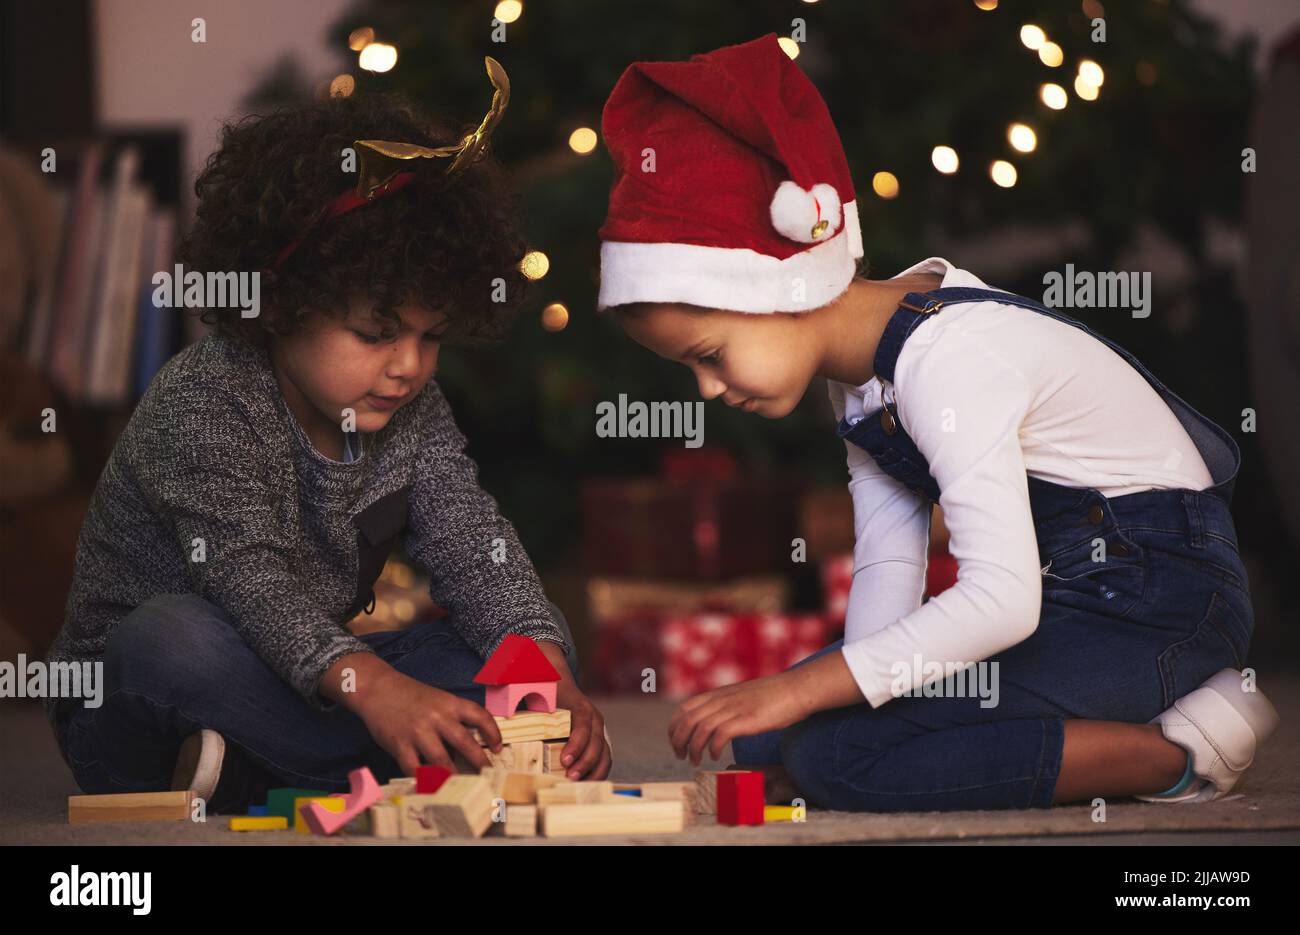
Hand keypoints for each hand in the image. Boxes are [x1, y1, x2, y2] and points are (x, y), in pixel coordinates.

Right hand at [352, 667, 503, 776]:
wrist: (378, 689)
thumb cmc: (411, 695)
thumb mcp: (438, 699)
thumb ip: (452, 718)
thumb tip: (467, 746)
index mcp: (450, 703)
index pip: (480, 716)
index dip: (493, 732)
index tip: (498, 747)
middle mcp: (437, 717)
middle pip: (465, 743)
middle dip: (480, 762)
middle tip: (487, 775)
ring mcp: (418, 732)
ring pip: (442, 761)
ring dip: (454, 776)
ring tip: (463, 787)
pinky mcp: (400, 745)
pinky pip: (415, 768)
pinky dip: (424, 780)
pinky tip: (430, 786)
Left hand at [536, 637, 610, 779]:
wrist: (561, 684)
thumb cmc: (545, 692)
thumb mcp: (534, 691)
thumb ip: (522, 700)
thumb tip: (504, 713)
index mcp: (580, 706)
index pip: (583, 724)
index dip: (577, 742)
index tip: (564, 760)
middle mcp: (594, 718)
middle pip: (597, 742)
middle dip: (585, 762)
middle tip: (569, 778)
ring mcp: (598, 730)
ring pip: (604, 752)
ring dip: (593, 771)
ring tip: (575, 784)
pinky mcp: (598, 741)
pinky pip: (603, 759)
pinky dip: (597, 773)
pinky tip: (584, 785)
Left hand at [668, 672, 809, 765]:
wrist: (796, 689)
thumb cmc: (772, 696)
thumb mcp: (741, 695)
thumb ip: (725, 704)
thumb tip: (714, 719)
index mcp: (718, 694)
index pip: (684, 709)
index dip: (674, 727)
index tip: (676, 742)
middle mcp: (722, 700)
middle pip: (687, 720)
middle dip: (678, 741)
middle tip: (680, 756)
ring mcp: (734, 709)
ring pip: (701, 729)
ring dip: (693, 748)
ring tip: (694, 761)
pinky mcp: (747, 719)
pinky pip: (720, 734)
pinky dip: (713, 748)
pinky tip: (715, 757)